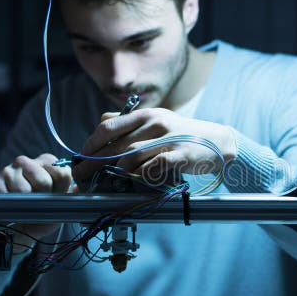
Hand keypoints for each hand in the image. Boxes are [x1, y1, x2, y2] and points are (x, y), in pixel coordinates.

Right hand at [0, 153, 72, 252]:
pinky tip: (12, 208)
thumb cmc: (42, 213)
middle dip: (43, 199)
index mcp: (47, 162)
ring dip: (26, 206)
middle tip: (38, 206)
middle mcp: (26, 161)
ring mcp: (8, 170)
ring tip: (25, 208)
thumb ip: (72, 194)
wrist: (16, 229)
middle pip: (43, 181)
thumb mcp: (60, 203)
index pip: (62, 174)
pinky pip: (8, 197)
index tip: (54, 199)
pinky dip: (12, 208)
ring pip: (24, 191)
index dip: (60, 192)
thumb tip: (78, 188)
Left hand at [72, 108, 236, 184]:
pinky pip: (154, 166)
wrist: (216, 140)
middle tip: (82, 175)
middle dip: (95, 162)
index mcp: (145, 115)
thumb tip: (101, 124)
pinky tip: (133, 180)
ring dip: (115, 170)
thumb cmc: (180, 133)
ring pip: (132, 156)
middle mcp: (155, 124)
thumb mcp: (155, 121)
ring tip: (104, 180)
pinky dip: (140, 175)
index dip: (91, 143)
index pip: (109, 126)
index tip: (80, 156)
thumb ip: (129, 123)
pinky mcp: (181, 155)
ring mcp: (169, 139)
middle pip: (116, 144)